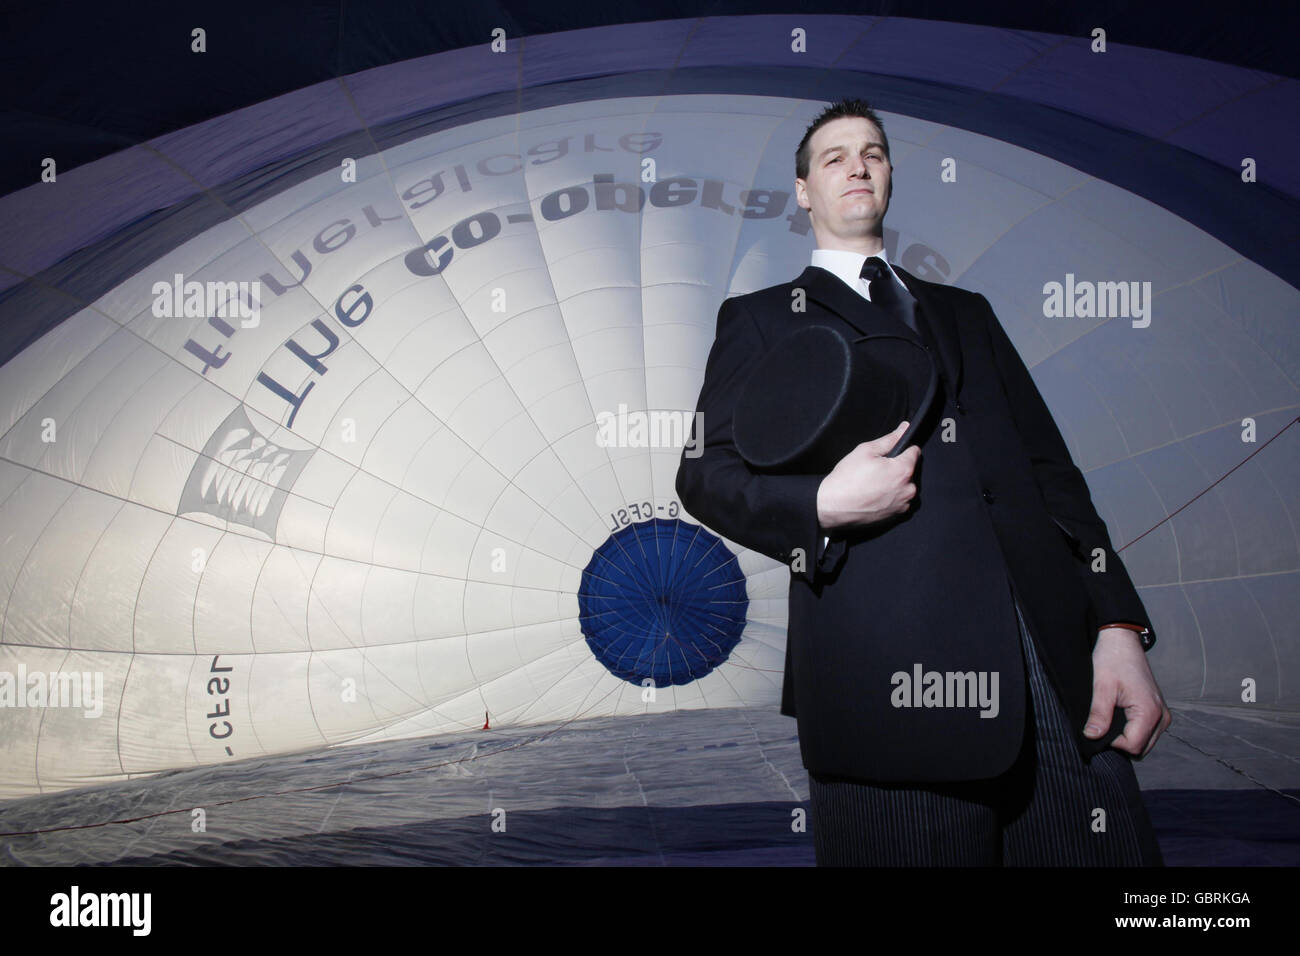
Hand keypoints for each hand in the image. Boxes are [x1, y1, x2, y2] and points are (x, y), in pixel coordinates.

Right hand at [816, 421, 919, 530]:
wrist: (833, 506)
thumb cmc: (847, 478)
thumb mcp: (866, 451)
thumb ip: (889, 439)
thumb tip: (904, 428)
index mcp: (903, 470)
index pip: (915, 452)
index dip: (902, 448)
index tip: (889, 453)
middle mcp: (908, 489)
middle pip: (910, 470)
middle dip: (897, 467)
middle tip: (875, 470)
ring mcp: (903, 504)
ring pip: (905, 486)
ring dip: (895, 483)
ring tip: (873, 484)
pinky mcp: (896, 516)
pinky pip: (899, 501)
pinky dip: (891, 497)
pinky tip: (874, 495)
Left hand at [1084, 627, 1171, 756]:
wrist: (1122, 642)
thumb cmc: (1112, 660)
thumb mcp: (1101, 687)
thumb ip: (1099, 714)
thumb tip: (1092, 737)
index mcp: (1150, 712)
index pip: (1132, 746)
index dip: (1111, 742)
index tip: (1098, 726)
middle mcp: (1162, 716)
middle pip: (1140, 749)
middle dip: (1119, 742)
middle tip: (1103, 721)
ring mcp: (1163, 715)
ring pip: (1144, 742)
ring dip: (1126, 736)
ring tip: (1111, 716)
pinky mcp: (1159, 711)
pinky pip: (1146, 732)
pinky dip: (1132, 730)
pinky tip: (1118, 715)